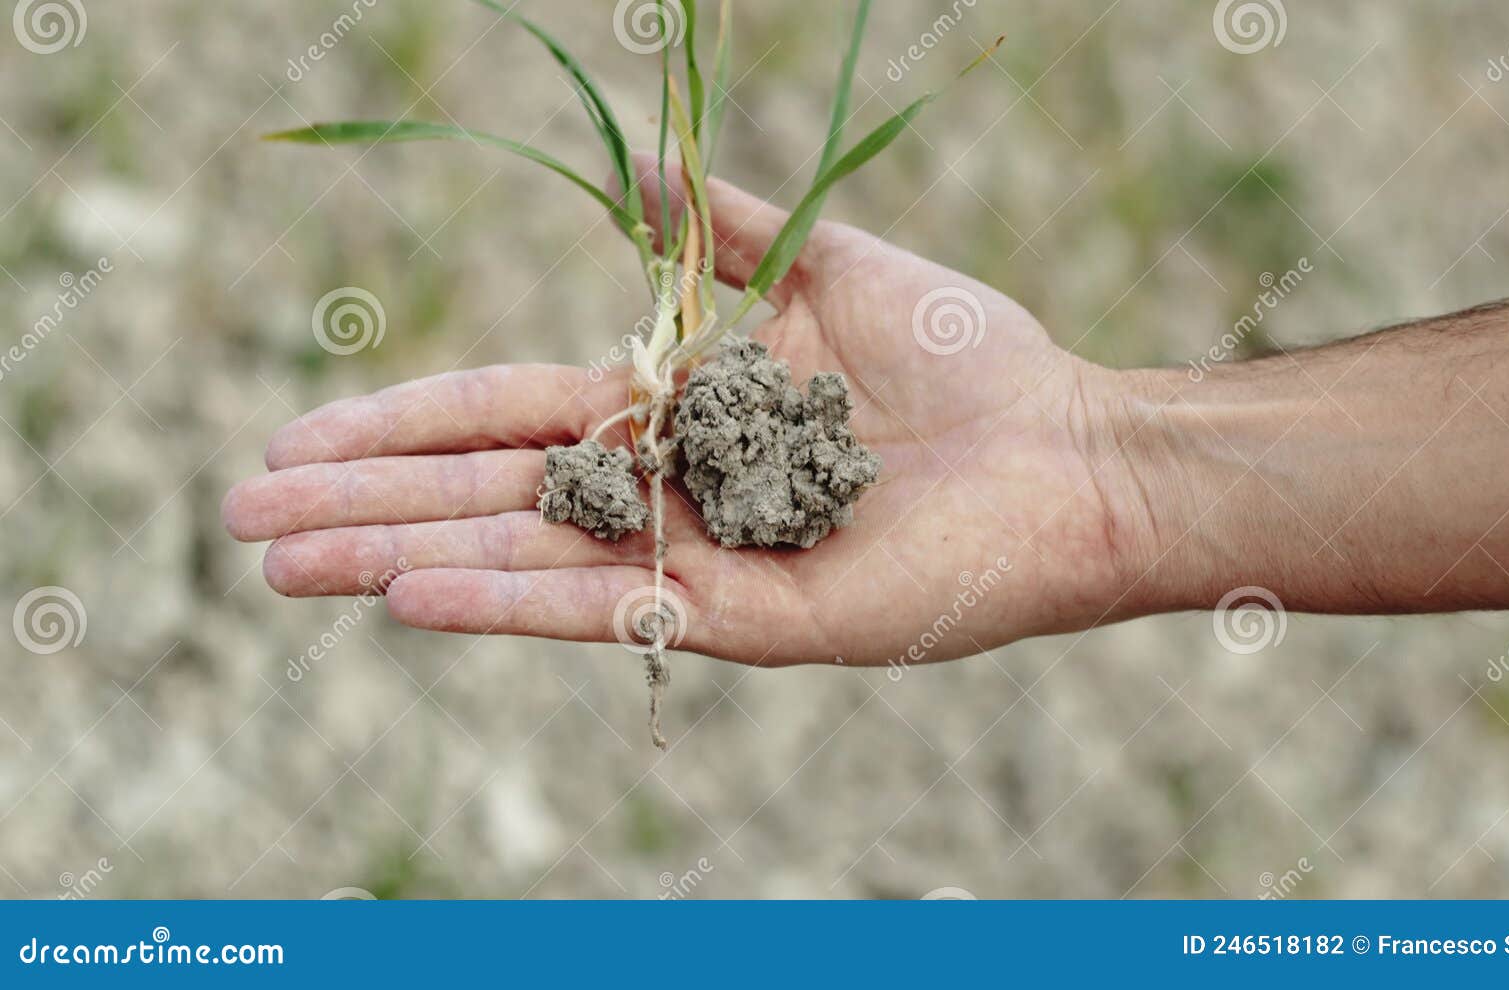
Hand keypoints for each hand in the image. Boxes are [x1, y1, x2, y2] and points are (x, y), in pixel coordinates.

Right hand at [222, 166, 1144, 666]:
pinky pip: (610, 607)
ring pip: (524, 559)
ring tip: (288, 569)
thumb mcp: (821, 265)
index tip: (298, 436)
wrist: (1072, 450)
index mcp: (673, 412)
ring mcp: (698, 559)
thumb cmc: (967, 359)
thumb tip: (625, 165)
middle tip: (244, 523)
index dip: (402, 426)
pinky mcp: (745, 618)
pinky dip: (513, 603)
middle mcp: (667, 491)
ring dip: (402, 558)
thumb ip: (714, 230)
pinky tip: (414, 596)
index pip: (505, 417)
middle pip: (488, 495)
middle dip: (365, 506)